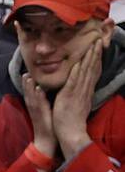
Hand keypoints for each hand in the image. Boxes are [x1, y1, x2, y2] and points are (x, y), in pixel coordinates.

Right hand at [21, 73, 57, 166]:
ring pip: (31, 97)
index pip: (29, 94)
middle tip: (25, 72)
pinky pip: (38, 104)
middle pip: (28, 93)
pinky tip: (38, 89)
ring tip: (28, 76)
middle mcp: (33, 108)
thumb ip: (43, 104)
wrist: (46, 142)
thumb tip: (44, 95)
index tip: (26, 73)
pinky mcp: (41, 116)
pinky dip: (37, 96)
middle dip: (26, 83)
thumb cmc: (49, 128)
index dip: (27, 84)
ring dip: (29, 87)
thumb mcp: (45, 114)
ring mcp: (36, 112)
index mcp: (34, 108)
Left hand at [53, 39, 101, 159]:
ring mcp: (79, 91)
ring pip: (86, 71)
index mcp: (86, 90)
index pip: (93, 71)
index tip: (98, 46)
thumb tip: (81, 83)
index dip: (96, 58)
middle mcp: (85, 89)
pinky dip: (78, 70)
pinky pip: (75, 80)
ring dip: (90, 58)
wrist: (70, 132)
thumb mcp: (78, 101)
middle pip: (93, 68)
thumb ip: (80, 92)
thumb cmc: (70, 118)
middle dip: (96, 53)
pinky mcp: (71, 95)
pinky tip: (80, 61)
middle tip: (100, 40)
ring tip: (94, 45)